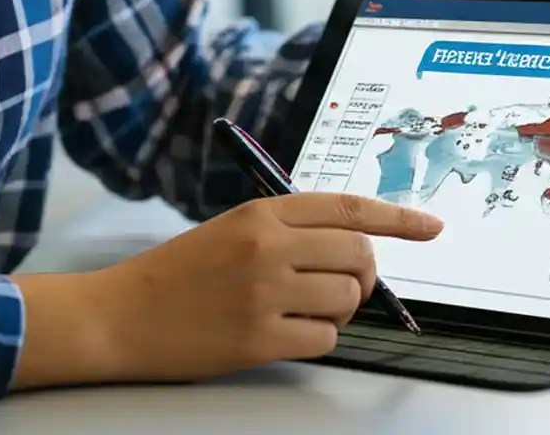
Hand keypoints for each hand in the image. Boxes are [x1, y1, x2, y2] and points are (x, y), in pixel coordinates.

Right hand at [12, 194, 441, 387]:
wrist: (118, 316)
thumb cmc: (177, 273)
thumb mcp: (234, 229)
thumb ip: (292, 230)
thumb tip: (358, 248)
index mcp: (264, 212)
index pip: (349, 208)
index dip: (398, 219)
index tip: (432, 228)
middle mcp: (269, 247)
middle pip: (360, 256)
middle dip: (364, 276)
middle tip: (342, 289)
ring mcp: (265, 293)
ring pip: (347, 300)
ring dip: (339, 312)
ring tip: (303, 313)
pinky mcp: (258, 339)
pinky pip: (325, 340)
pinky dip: (317, 341)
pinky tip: (284, 335)